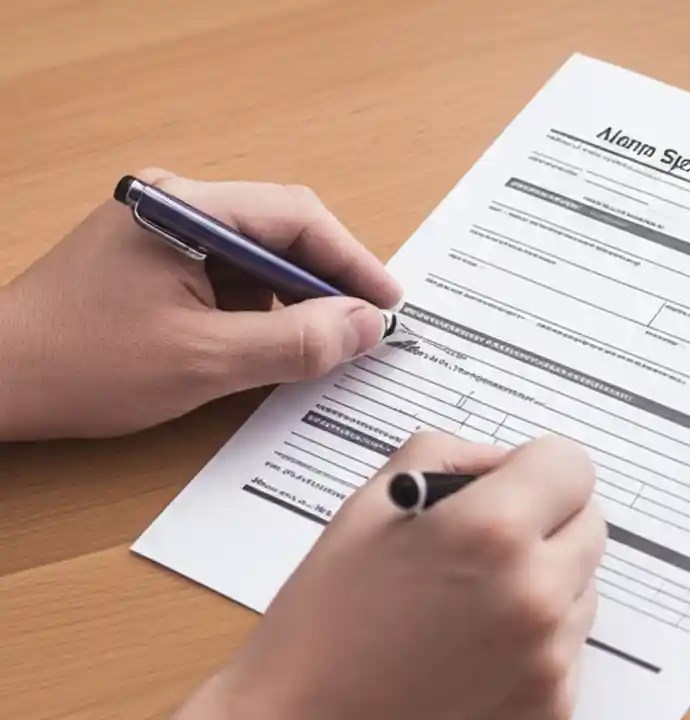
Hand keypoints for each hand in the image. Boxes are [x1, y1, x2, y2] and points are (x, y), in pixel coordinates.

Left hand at [0, 168, 401, 440]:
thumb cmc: (81, 365)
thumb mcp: (204, 362)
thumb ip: (295, 343)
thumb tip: (365, 326)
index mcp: (183, 208)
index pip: (295, 217)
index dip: (351, 261)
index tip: (386, 303)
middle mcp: (174, 202)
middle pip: (280, 230)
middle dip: (326, 282)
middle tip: (362, 328)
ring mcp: (162, 226)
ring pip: (256, 255)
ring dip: (290, 299)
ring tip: (316, 346)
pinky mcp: (155, 255)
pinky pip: (227, 271)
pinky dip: (256, 307)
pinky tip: (265, 345)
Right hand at [177, 432, 605, 719]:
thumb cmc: (327, 621)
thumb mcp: (371, 505)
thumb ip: (450, 457)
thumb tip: (504, 461)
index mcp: (494, 531)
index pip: (572, 464)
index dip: (535, 468)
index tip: (512, 483)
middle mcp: (535, 595)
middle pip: (590, 522)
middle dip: (546, 520)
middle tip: (486, 542)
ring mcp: (549, 658)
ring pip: (584, 584)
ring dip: (546, 579)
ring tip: (473, 599)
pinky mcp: (551, 705)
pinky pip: (569, 644)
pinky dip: (538, 638)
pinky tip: (477, 645)